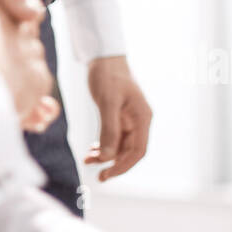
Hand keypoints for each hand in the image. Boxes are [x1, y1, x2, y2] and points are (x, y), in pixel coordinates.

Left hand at [84, 55, 151, 179]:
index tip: (107, 174)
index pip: (138, 151)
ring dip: (106, 155)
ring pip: (121, 146)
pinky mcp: (120, 117)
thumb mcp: (107, 102)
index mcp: (142, 117)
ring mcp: (130, 119)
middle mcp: (139, 120)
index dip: (124, 166)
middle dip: (113, 163)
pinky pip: (114, 137)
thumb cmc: (108, 75)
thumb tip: (108, 157)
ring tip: (88, 159)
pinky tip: (92, 150)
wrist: (104, 57)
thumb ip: (109, 130)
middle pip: (130, 151)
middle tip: (97, 175)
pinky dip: (104, 145)